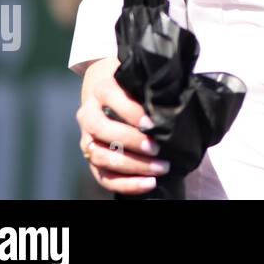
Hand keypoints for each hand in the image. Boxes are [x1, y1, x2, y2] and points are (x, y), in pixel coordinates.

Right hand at [75, 56, 168, 194]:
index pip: (112, 98)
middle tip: (158, 148)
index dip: (131, 112)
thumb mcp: (138, 80)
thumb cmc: (131, 86)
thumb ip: (151, 89)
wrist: (104, 91)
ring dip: (133, 165)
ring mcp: (86, 139)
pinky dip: (126, 184)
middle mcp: (88, 115)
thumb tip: (177, 100)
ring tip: (161, 168)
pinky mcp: (91, 159)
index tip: (152, 123)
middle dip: (132, 141)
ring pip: (102, 156)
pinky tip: (148, 183)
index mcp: (101, 90)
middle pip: (103, 130)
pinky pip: (103, 177)